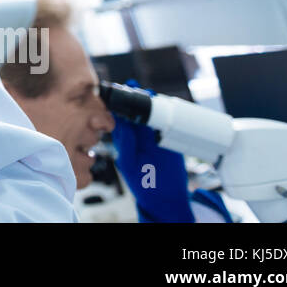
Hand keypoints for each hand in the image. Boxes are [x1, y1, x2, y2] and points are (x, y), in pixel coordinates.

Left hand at [111, 79, 193, 222]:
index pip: (119, 117)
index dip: (117, 103)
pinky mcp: (170, 140)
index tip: (116, 90)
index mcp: (126, 140)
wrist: (167, 200)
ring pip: (151, 116)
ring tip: (147, 93)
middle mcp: (139, 137)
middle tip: (133, 85)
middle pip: (135, 113)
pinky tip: (162, 106)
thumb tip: (122, 123)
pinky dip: (164, 115)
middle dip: (134, 98)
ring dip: (149, 104)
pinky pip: (166, 124)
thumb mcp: (130, 163)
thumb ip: (127, 144)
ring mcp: (155, 138)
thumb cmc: (145, 183)